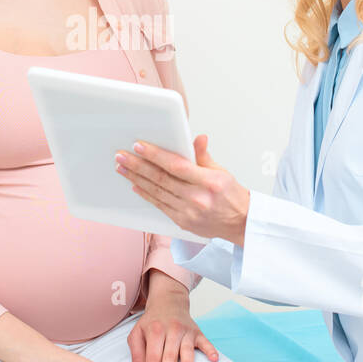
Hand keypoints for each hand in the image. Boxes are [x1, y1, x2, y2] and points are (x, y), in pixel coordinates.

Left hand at [115, 134, 250, 245]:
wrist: (240, 223)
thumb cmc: (231, 195)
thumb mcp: (222, 171)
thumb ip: (203, 156)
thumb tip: (197, 138)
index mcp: (209, 181)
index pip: (177, 165)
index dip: (155, 155)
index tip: (139, 146)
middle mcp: (198, 198)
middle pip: (161, 179)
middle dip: (138, 165)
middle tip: (121, 156)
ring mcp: (188, 212)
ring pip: (157, 192)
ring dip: (136, 178)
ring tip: (123, 167)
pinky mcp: (182, 221)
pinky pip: (159, 205)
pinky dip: (146, 194)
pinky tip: (135, 184)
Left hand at [129, 271, 218, 361]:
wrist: (168, 302)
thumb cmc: (151, 323)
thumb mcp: (137, 333)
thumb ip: (137, 354)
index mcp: (154, 331)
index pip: (152, 357)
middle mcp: (171, 330)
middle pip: (169, 356)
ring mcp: (185, 331)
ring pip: (186, 349)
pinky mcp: (197, 332)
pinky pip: (205, 341)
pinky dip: (210, 350)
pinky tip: (213, 359)